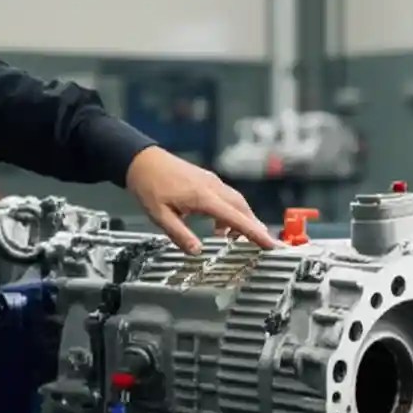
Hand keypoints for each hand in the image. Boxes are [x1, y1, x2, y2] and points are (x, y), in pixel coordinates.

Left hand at [125, 146, 277, 253]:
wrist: (142, 161)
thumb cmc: (149, 186)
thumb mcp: (160, 216)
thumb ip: (180, 235)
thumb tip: (197, 251)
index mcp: (202, 197)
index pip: (235, 217)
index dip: (254, 232)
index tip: (270, 244)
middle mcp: (212, 187)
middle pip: (242, 208)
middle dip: (254, 227)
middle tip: (262, 245)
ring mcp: (211, 181)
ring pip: (237, 201)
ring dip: (242, 219)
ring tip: (239, 239)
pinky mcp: (207, 180)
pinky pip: (227, 197)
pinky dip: (230, 212)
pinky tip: (220, 226)